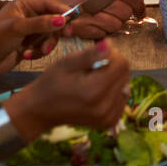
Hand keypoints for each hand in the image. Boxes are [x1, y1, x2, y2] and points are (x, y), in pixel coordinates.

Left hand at [0, 0, 68, 77]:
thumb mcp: (17, 29)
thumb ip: (41, 24)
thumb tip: (63, 20)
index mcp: (25, 5)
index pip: (49, 4)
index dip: (62, 11)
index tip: (72, 20)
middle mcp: (29, 16)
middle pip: (54, 20)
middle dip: (55, 31)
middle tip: (64, 36)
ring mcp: (29, 31)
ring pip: (50, 35)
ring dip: (46, 44)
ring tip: (39, 51)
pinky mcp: (29, 45)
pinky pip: (43, 47)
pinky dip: (38, 52)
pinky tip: (26, 55)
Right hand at [15, 41, 131, 133]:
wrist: (40, 110)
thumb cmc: (51, 83)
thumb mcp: (66, 63)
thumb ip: (90, 54)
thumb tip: (109, 44)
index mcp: (94, 91)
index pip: (122, 64)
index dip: (112, 54)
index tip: (96, 54)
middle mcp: (104, 107)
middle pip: (125, 74)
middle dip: (113, 65)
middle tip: (92, 67)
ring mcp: (107, 117)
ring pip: (125, 86)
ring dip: (113, 78)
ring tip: (93, 80)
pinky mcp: (108, 121)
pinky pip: (121, 98)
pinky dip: (113, 91)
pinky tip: (98, 90)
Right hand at [18, 0, 145, 38]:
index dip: (139, 5)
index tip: (140, 10)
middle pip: (124, 13)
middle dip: (126, 15)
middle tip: (120, 13)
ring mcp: (86, 15)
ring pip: (115, 26)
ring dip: (114, 24)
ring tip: (104, 18)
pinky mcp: (79, 28)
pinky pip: (101, 35)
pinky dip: (101, 32)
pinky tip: (94, 24)